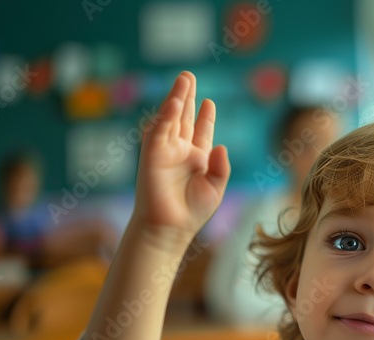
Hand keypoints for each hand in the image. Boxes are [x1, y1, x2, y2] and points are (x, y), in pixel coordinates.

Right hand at [131, 71, 230, 251]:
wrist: (170, 228)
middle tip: (188, 76)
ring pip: (171, 118)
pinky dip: (166, 115)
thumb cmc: (192, 213)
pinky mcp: (152, 154)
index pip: (200, 131)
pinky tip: (175, 100)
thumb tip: (221, 146)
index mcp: (197, 159)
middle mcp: (180, 151)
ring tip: (184, 79)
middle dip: (187, 97)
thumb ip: (221, 167)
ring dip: (176, 98)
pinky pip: (159, 130)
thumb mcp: (215, 188)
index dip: (205, 116)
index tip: (209, 102)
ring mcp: (165, 151)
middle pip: (184, 118)